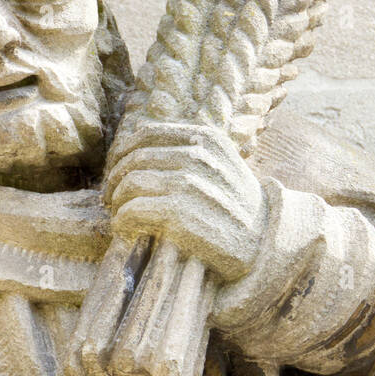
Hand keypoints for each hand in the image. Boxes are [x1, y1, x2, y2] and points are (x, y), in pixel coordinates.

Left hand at [104, 120, 265, 281]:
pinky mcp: (179, 213)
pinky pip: (133, 210)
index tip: (116, 172)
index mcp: (205, 138)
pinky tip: (124, 228)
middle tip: (110, 197)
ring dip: (117, 201)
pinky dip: (121, 220)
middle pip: (134, 159)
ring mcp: (188, 183)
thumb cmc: (237, 206)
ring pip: (130, 183)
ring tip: (118, 214)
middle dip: (115, 179)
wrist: (264, 241)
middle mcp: (197, 155)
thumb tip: (138, 152)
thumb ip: (190, 151)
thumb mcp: (222, 165)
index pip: (146, 134)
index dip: (122, 153)